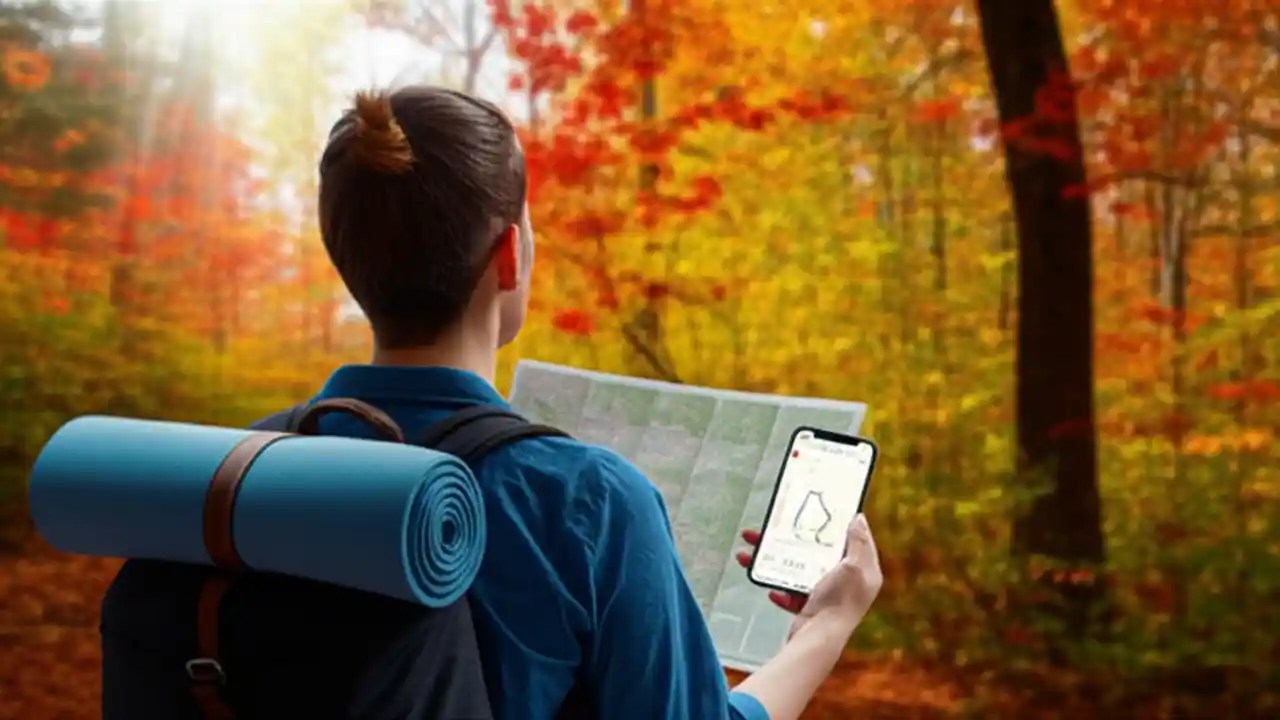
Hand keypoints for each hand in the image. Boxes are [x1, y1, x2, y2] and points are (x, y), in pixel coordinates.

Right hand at [737, 515, 882, 640]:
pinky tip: (770, 588)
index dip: (842, 525)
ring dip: (775, 561)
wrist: (819, 640)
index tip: (826, 511)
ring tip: (750, 553)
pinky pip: (792, 592)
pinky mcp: (811, 608)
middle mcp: (848, 583)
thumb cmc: (838, 602)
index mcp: (864, 571)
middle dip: (794, 540)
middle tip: (774, 528)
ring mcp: (829, 596)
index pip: (856, 541)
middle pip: (819, 553)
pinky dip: (780, 589)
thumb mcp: (852, 567)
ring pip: (799, 570)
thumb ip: (858, 543)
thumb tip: (859, 518)